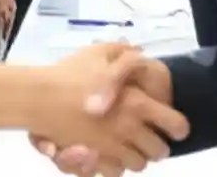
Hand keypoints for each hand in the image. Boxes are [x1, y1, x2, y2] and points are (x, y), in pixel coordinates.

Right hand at [28, 43, 185, 175]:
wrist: (37, 97)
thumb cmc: (70, 72)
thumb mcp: (100, 52)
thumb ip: (124, 54)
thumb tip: (139, 51)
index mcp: (138, 104)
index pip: (175, 125)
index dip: (178, 127)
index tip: (174, 127)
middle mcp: (130, 130)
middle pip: (159, 151)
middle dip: (156, 146)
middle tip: (149, 138)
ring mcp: (112, 148)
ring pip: (139, 165)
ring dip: (137, 157)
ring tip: (128, 145)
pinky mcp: (94, 161)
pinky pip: (116, 173)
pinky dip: (116, 167)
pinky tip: (110, 154)